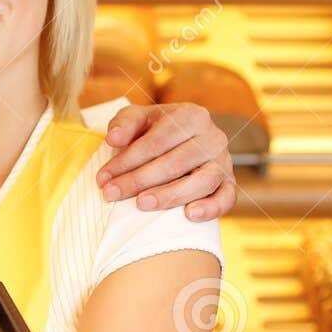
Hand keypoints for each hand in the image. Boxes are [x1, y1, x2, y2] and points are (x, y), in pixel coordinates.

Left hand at [97, 102, 235, 220]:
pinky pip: (226, 198)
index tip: (102, 178)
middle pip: (174, 163)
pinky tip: (189, 215)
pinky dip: (211, 207)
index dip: (126, 161)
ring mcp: (224, 161)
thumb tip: (113, 139)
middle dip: (138, 180)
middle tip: (111, 194)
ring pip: (201, 181)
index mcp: (191, 116)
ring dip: (170, 195)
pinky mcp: (229, 183)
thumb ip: (123, 123)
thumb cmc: (156, 131)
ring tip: (142, 204)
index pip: (155, 142)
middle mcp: (213, 137)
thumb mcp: (138, 119)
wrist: (185, 142)